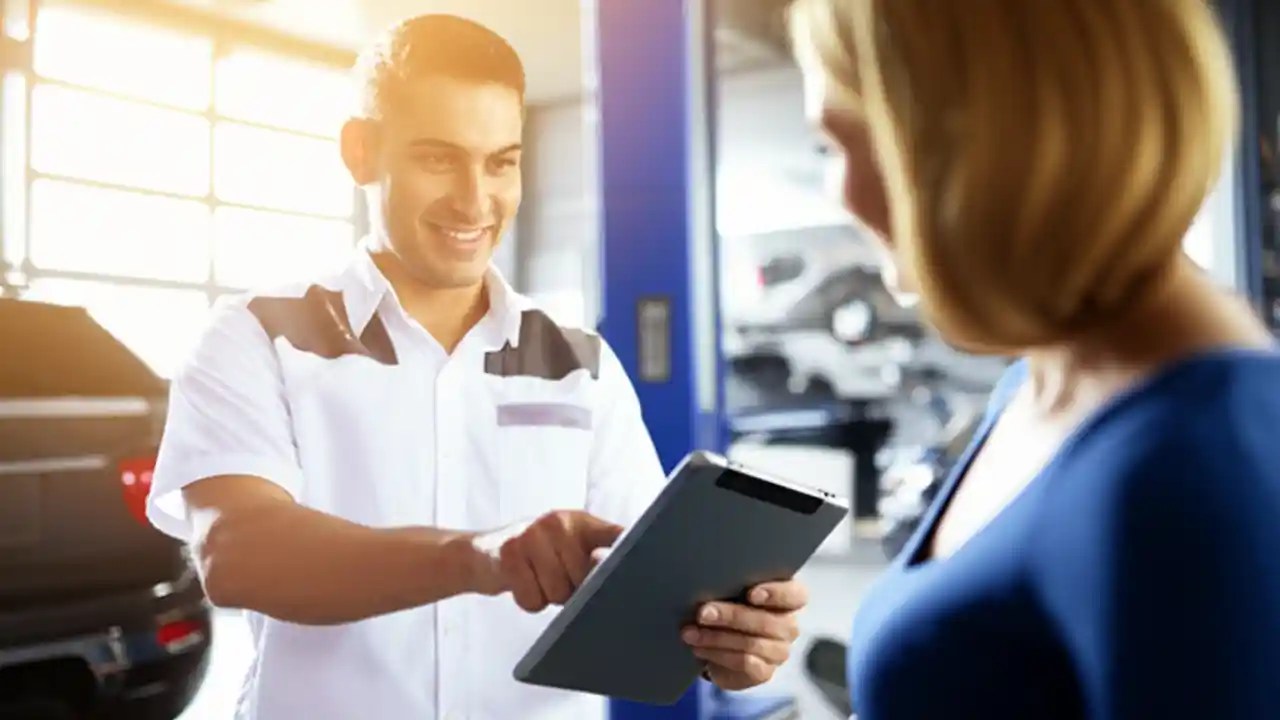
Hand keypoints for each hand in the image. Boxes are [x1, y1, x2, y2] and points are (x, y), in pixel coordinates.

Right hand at [470, 511, 622, 612]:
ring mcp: (533, 535)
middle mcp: (559, 522)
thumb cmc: (536, 556)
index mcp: (581, 522)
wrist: (481, 552)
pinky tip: (522, 584)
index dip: (630, 557)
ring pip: (559, 593)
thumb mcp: (569, 546)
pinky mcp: (510, 553)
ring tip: (538, 578)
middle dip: (575, 590)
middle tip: (557, 577)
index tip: (637, 574)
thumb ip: (596, 555)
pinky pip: (533, 599)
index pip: (618, 536)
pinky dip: (529, 601)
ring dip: (548, 597)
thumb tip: (622, 574)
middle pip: (587, 578)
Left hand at [682, 579, 807, 690]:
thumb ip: (732, 583)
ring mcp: (779, 652)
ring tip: (690, 632)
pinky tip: (698, 648)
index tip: (751, 594)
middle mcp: (789, 626)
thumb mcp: (733, 591)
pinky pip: (743, 663)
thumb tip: (708, 580)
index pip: (795, 595)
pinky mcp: (764, 672)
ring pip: (751, 644)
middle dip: (731, 616)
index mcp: (789, 600)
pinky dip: (717, 654)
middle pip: (766, 621)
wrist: (722, 646)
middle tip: (703, 613)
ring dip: (716, 637)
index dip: (776, 594)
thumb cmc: (731, 606)